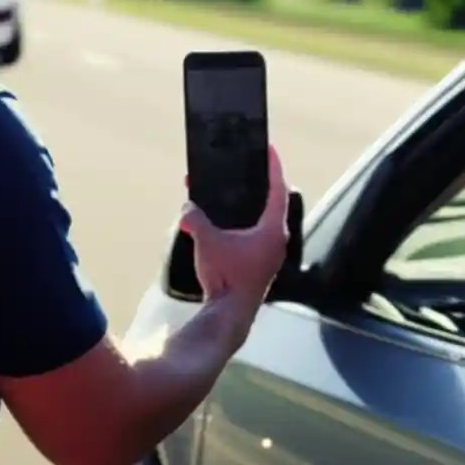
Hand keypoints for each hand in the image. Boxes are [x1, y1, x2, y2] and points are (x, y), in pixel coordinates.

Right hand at [179, 144, 289, 311]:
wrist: (230, 314)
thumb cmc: (225, 276)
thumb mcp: (206, 240)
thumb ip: (195, 219)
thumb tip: (187, 208)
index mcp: (273, 229)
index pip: (278, 189)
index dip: (273, 167)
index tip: (269, 149)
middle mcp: (277, 240)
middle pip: (271, 204)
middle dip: (258, 186)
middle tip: (248, 169)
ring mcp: (269, 255)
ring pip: (261, 222)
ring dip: (247, 208)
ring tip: (231, 196)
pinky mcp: (259, 266)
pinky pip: (253, 237)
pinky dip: (240, 226)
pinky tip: (222, 226)